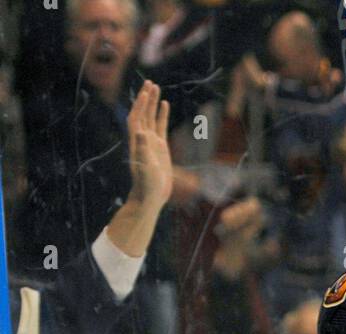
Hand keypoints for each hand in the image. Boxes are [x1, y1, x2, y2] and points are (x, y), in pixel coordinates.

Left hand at [126, 81, 171, 212]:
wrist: (151, 197)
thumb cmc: (147, 185)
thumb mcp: (145, 168)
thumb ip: (142, 150)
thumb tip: (140, 132)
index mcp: (137, 142)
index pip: (137, 118)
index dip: (140, 105)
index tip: (146, 92)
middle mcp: (143, 139)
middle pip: (143, 113)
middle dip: (145, 98)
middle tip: (150, 82)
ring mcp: (152, 142)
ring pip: (151, 117)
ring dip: (153, 103)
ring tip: (157, 88)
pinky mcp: (160, 148)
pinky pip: (160, 127)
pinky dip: (162, 115)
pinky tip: (165, 105)